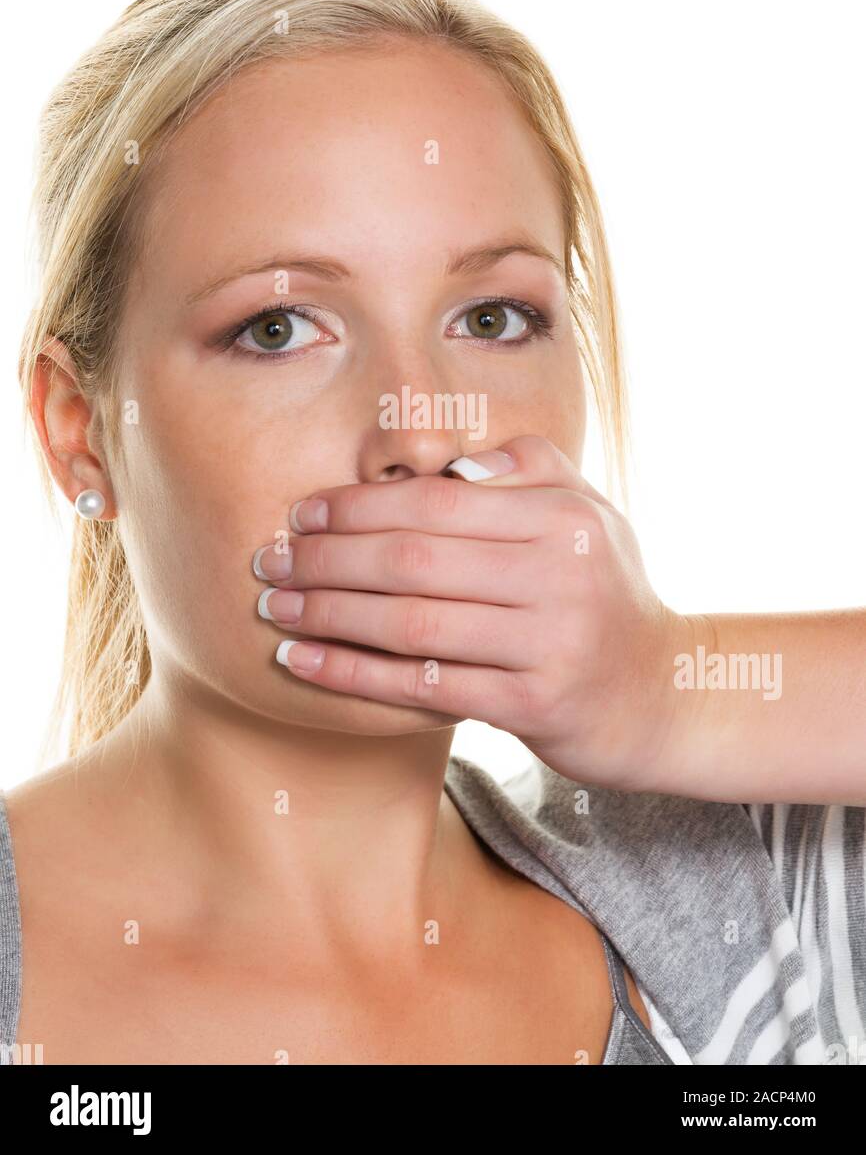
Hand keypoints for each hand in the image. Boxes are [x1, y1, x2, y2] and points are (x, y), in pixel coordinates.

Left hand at [251, 434, 692, 791]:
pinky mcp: (534, 706)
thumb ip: (525, 469)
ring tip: (274, 606)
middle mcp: (560, 575)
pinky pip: (424, 685)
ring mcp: (549, 644)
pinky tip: (302, 662)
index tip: (302, 512)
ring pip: (410, 624)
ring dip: (328, 614)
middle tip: (267, 558)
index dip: (359, 507)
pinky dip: (353, 673)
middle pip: (413, 560)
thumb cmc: (605, 592)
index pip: (437, 502)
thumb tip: (448, 463)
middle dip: (327, 558)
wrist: (663, 694)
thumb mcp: (586, 515)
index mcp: (564, 517)